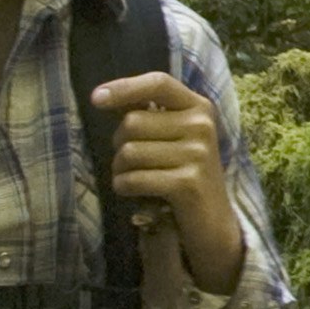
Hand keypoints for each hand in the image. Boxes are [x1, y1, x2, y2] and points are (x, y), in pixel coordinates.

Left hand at [93, 72, 244, 298]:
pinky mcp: (187, 183)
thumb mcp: (178, 137)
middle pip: (132, 122)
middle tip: (131, 162)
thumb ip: (152, 115)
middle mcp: (202, 126)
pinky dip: (124, 187)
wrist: (213, 225)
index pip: (158, 83)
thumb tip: (104, 97)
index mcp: (199, 108)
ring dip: (120, 169)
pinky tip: (134, 194)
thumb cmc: (186, 175)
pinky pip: (134, 179)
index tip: (97, 99)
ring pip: (129, 152)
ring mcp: (197, 155)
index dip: (124, 88)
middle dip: (119, 144)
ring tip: (135, 178)